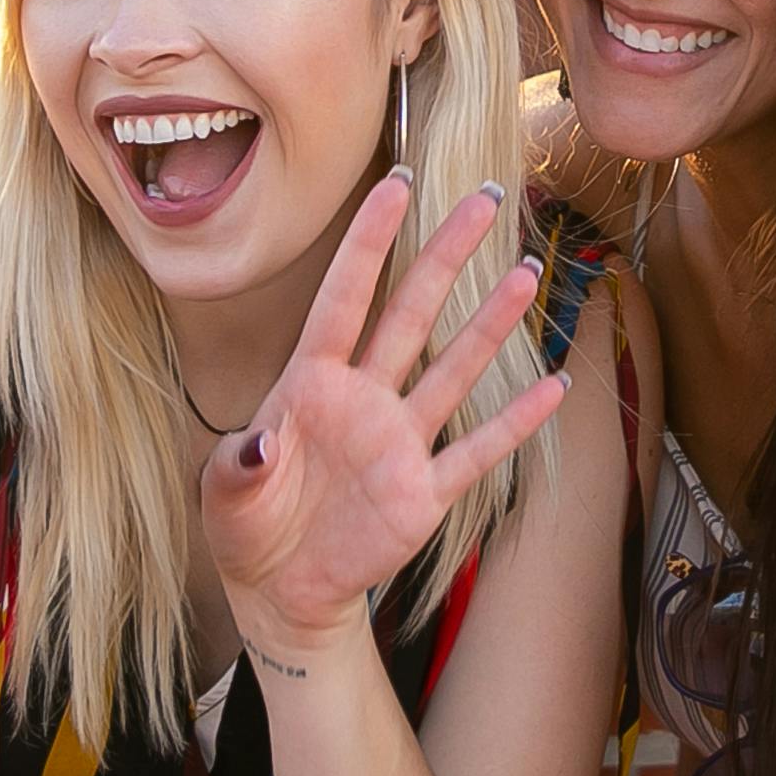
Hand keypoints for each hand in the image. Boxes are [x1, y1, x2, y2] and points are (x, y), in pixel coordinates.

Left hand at [202, 174, 568, 661]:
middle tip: (484, 198)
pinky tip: (553, 386)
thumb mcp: (221, 494)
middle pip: (410, 313)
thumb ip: (238, 466)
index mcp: (308, 384)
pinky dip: (515, 422)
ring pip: (453, 369)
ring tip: (525, 271)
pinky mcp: (424, 492)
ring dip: (489, 325)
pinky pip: (476, 451)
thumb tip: (260, 441)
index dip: (368, 242)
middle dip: (446, 255)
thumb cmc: (244, 526)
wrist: (280, 591)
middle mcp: (362, 399)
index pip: (343, 298)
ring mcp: (399, 442)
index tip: (395, 184)